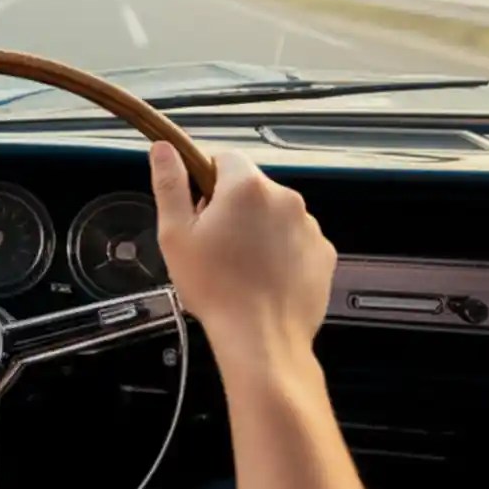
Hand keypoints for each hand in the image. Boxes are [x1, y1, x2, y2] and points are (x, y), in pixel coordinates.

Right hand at [148, 142, 335, 374]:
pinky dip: (281, 251)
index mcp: (246, 187)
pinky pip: (296, 240)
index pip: (225, 158)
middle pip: (251, 188)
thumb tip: (163, 148)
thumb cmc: (214, 287)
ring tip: (240, 266)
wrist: (261, 339)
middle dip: (233, 207)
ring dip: (259, 229)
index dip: (206, 180)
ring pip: (275, 214)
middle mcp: (285, 198)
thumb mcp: (175, 235)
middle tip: (213, 245)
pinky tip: (264, 277)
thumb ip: (170, 185)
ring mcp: (309, 226)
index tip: (198, 211)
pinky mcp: (324, 253)